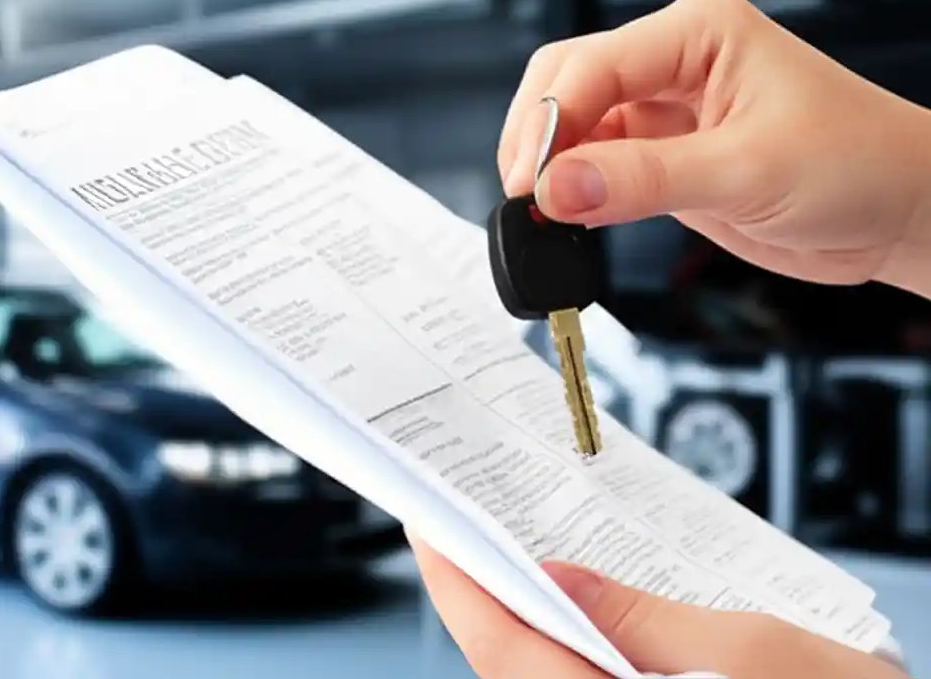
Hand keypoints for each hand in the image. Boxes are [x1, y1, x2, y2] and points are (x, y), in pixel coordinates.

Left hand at [407, 533, 909, 678]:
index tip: (426, 522)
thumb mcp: (757, 656)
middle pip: (512, 662)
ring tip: (512, 549)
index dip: (455, 579)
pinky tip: (578, 604)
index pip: (500, 645)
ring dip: (524, 615)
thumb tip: (559, 579)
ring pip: (543, 673)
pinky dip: (570, 641)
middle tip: (462, 520)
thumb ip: (643, 618)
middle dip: (482, 590)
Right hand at [497, 0, 930, 299]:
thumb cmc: (857, 166)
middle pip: (566, 81)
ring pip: (572, 123)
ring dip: (549, 164)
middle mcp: (673, 61)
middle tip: (527, 196)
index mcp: (699, 32)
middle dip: (537, 136)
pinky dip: (571, 189)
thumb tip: (556, 188)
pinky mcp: (660, 154)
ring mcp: (663, 109)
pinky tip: (566, 214)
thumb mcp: (746, 172)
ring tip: (541, 211)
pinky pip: (593, 162)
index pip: (593, 65)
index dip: (550, 123)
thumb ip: (642, 180)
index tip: (532, 183)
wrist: (896, 214)